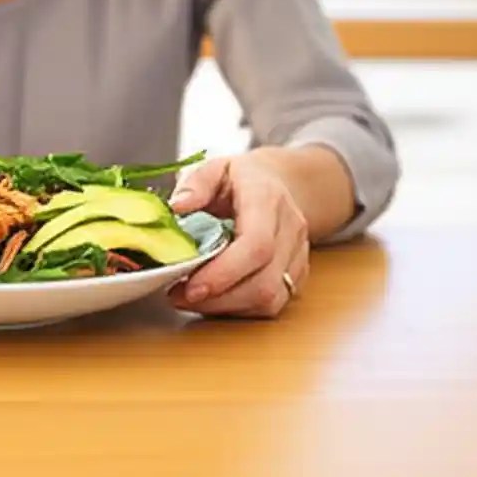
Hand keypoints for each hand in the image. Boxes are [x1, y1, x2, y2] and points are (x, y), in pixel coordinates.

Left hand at [167, 156, 309, 317]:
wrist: (277, 182)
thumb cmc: (240, 178)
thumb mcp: (213, 167)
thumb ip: (194, 184)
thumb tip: (178, 206)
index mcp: (267, 199)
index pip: (256, 244)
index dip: (224, 273)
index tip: (190, 287)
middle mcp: (290, 229)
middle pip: (263, 282)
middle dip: (218, 299)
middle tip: (179, 296)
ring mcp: (298, 254)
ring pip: (269, 299)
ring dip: (226, 307)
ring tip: (190, 298)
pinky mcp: (297, 274)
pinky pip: (271, 304)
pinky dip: (239, 308)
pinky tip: (214, 298)